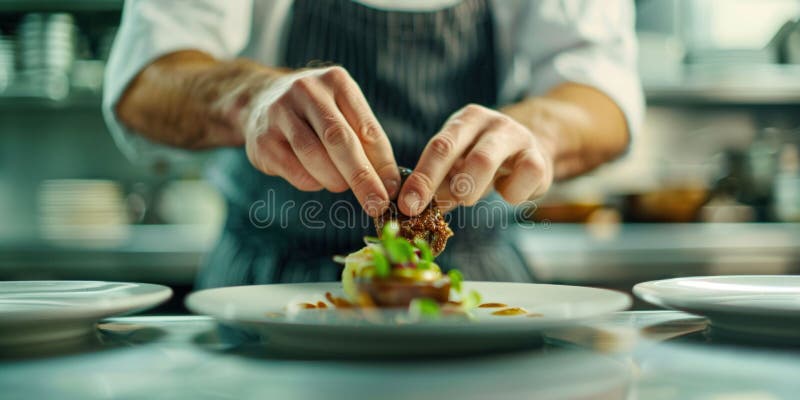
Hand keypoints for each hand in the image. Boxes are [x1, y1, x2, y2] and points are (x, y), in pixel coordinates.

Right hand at [244, 66, 399, 216]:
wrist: (258, 100)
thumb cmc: (315, 114)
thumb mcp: (343, 112)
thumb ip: (366, 142)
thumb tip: (391, 184)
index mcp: (337, 81)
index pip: (367, 128)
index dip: (383, 164)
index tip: (393, 190)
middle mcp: (307, 90)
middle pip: (340, 140)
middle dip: (362, 177)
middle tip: (377, 205)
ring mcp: (280, 112)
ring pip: (315, 156)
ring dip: (335, 180)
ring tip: (340, 184)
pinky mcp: (263, 139)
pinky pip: (295, 171)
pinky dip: (313, 182)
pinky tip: (315, 176)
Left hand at [399, 104, 553, 215]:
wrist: (532, 153)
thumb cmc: (486, 164)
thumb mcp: (459, 167)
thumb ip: (438, 185)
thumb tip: (412, 209)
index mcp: (465, 120)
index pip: (437, 147)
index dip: (420, 178)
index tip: (406, 204)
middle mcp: (490, 121)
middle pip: (453, 148)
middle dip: (432, 181)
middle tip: (423, 209)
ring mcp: (516, 136)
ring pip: (484, 161)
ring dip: (468, 188)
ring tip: (467, 199)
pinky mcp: (539, 158)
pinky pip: (520, 179)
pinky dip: (511, 194)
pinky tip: (507, 192)